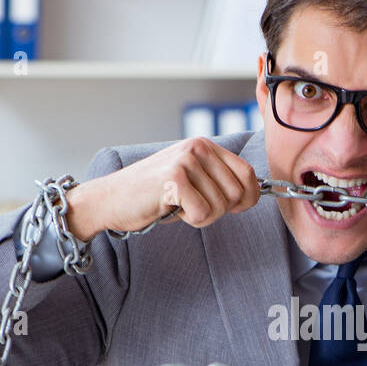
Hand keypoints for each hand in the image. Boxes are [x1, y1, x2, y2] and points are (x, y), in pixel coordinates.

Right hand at [65, 137, 260, 240]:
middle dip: (221, 210)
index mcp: (205, 146)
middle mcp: (198, 148)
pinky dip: (190, 219)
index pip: (248, 173)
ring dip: (202, 216)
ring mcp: (186, 161)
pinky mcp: (174, 179)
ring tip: (180, 206)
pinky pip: (203, 213)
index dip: (248, 197)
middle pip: (237, 193)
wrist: (112, 198)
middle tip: (195, 207)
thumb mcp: (193, 180)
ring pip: (221, 206)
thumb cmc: (155, 194)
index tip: (235, 208)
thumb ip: (219, 180)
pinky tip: (172, 209)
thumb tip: (254, 193)